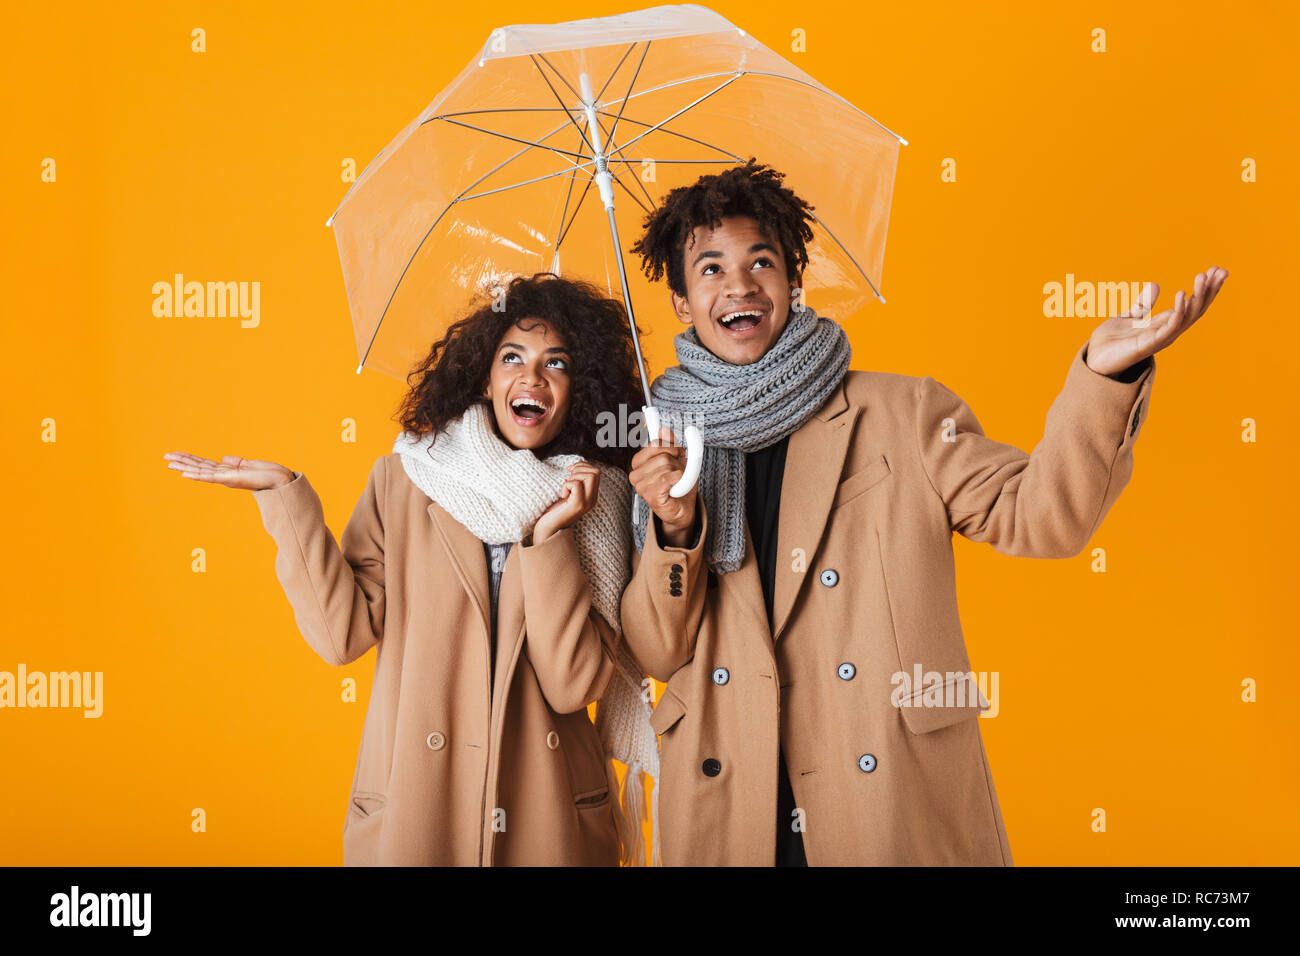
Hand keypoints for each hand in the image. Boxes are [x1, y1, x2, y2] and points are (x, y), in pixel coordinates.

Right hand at [163, 451, 294, 490]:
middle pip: (198, 466)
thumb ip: (235, 462)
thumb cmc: (268, 474)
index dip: (191, 459)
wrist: (280, 480)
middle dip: (182, 461)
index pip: (204, 464)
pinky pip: (210, 477)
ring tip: (169, 462)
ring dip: (184, 466)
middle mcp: (224, 475)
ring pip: (200, 471)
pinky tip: (185, 473)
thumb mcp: (248, 464)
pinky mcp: (230, 479)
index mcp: (227, 471)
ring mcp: (225, 478)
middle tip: (166, 457)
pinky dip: (197, 475)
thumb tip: (224, 458)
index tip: (177, 455)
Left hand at [533, 461, 600, 544]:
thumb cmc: (554, 510)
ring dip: (574, 476)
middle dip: (579, 469)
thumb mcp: (569, 493)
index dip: (582, 466)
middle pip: (596, 472)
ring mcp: (587, 503)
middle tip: (568, 479)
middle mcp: (593, 499)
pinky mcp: (578, 505)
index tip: (569, 471)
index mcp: (592, 495)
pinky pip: (576, 485)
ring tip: (566, 487)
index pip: (596, 472)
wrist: (548, 528)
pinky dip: (566, 485)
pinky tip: (562, 494)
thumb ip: (575, 481)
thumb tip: (574, 466)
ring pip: (590, 476)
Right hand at [628, 427, 697, 547]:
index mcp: (638, 463)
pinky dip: (679, 481)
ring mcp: (641, 486)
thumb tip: (663, 429)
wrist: (683, 509)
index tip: (678, 453)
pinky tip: (676, 488)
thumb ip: (669, 444)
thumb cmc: (678, 485)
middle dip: (678, 460)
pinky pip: (668, 478)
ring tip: (678, 482)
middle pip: (662, 454)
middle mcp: (635, 474)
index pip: (655, 443)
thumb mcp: (677, 460)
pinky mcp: (650, 496)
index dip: (672, 447)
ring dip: (679, 472)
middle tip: (680, 471)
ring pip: (666, 465)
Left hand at [1086, 267, 1228, 376]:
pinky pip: (1169, 327)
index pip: (1191, 305)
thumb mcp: (1129, 317)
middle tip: (1221, 270)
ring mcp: (1160, 339)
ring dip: (1198, 296)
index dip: (1205, 289)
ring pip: (1187, 316)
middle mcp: (1167, 332)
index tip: (1216, 270)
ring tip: (1203, 277)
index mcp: (1164, 324)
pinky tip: (1182, 295)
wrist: (1093, 359)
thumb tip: (1155, 285)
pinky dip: (1178, 311)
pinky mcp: (1149, 344)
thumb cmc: (1111, 342)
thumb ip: (1143, 304)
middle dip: (1209, 290)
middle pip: (1196, 310)